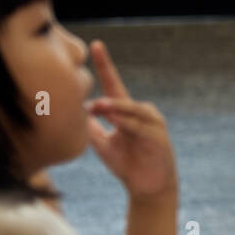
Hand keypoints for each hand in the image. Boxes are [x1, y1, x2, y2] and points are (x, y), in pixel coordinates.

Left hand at [85, 40, 177, 201]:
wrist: (148, 188)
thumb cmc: (126, 164)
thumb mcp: (102, 144)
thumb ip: (91, 127)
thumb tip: (75, 110)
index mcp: (127, 111)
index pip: (114, 84)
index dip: (105, 65)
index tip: (95, 45)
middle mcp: (141, 112)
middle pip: (121, 94)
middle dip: (106, 82)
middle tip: (81, 77)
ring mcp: (153, 123)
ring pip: (131, 109)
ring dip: (114, 107)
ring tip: (97, 104)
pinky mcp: (159, 138)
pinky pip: (140, 128)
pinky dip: (127, 123)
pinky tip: (115, 120)